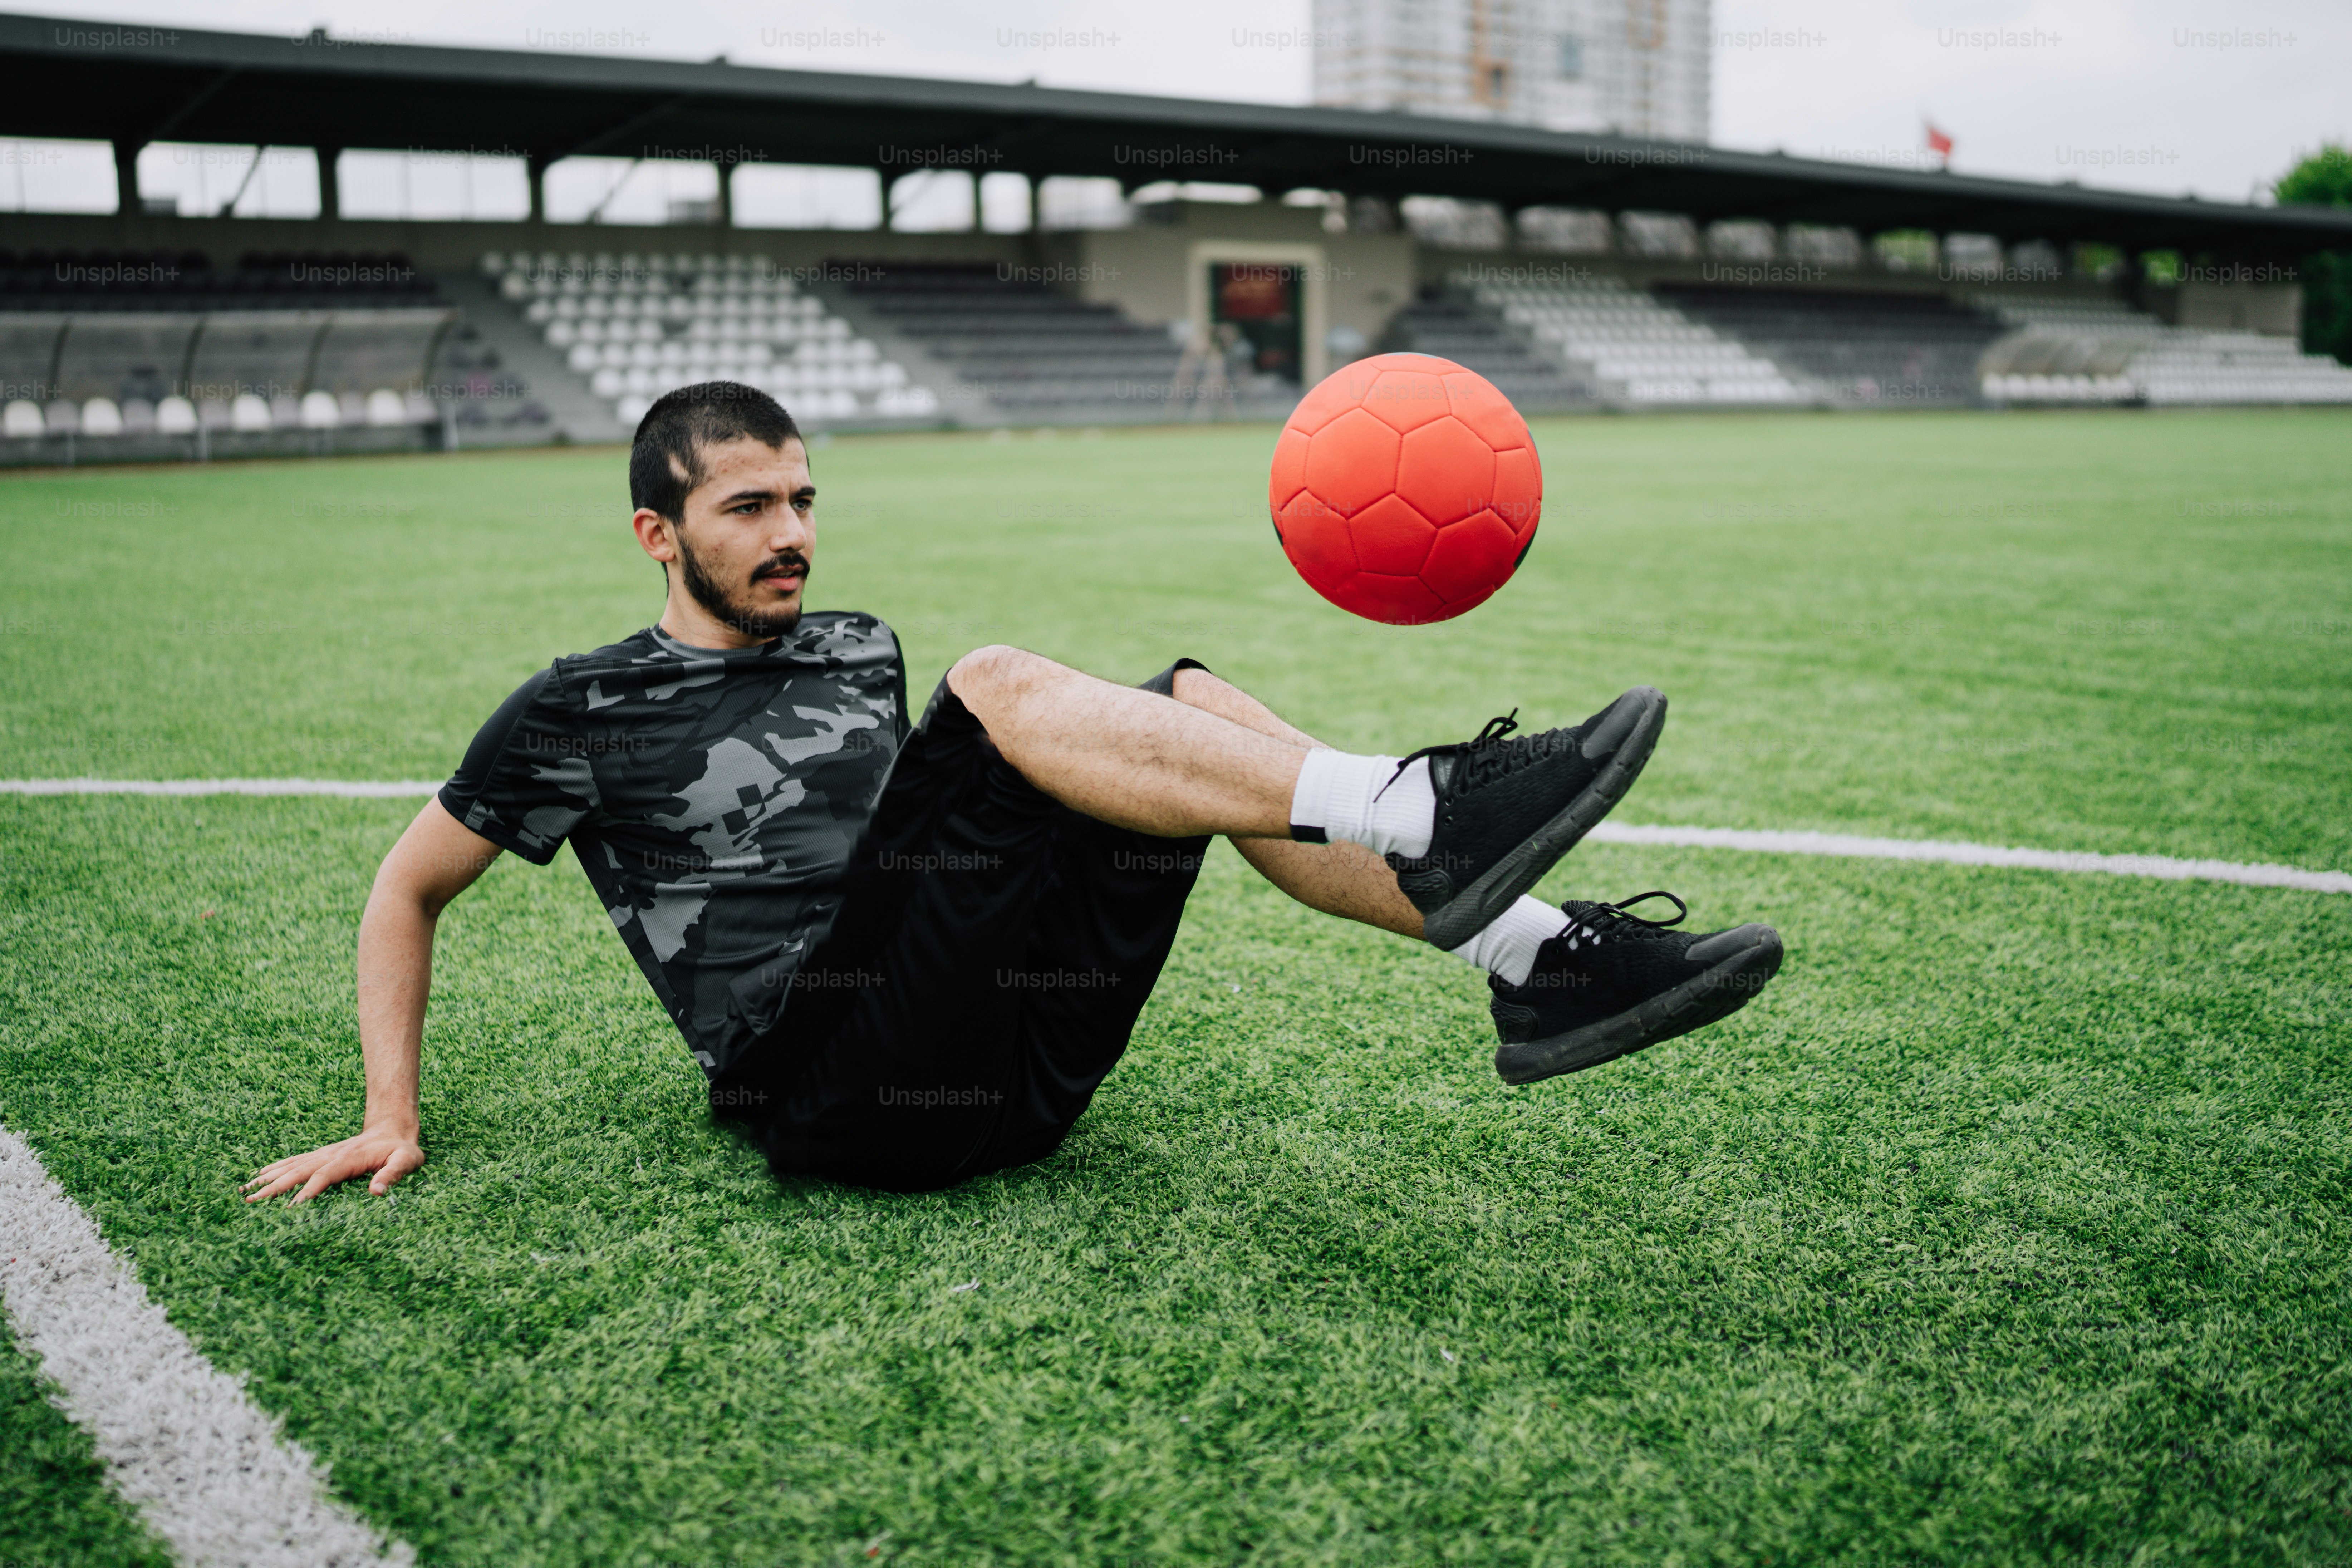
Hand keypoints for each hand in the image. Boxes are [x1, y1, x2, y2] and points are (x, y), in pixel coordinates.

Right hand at [242, 1125, 423, 1203]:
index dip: (309, 1190)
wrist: (394, 1128)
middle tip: (253, 1200)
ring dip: (270, 1177)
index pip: (325, 1176)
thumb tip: (377, 1191)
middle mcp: (331, 1155)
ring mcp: (324, 1154)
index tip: (291, 1207)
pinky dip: (277, 1168)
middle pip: (300, 1171)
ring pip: (292, 1166)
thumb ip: (393, 1174)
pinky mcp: (322, 1155)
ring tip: (246, 1189)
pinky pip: (296, 1161)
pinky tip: (260, 1174)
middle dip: (276, 1186)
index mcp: (349, 1158)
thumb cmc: (401, 1149)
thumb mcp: (406, 1161)